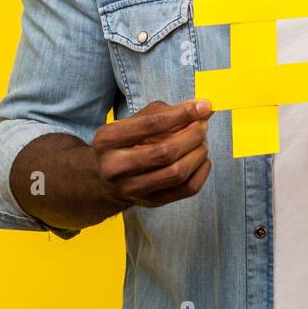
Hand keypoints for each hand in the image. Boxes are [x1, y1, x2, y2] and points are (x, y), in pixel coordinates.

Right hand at [89, 98, 212, 208]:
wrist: (104, 178)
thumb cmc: (125, 143)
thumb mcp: (134, 121)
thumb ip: (164, 112)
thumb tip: (201, 108)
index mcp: (108, 139)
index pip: (151, 124)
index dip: (182, 114)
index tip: (203, 106)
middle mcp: (116, 167)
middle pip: (165, 152)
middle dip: (192, 136)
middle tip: (203, 126)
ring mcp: (132, 189)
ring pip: (177, 173)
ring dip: (198, 153)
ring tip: (202, 141)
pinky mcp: (150, 202)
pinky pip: (186, 189)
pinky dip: (201, 171)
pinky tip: (202, 158)